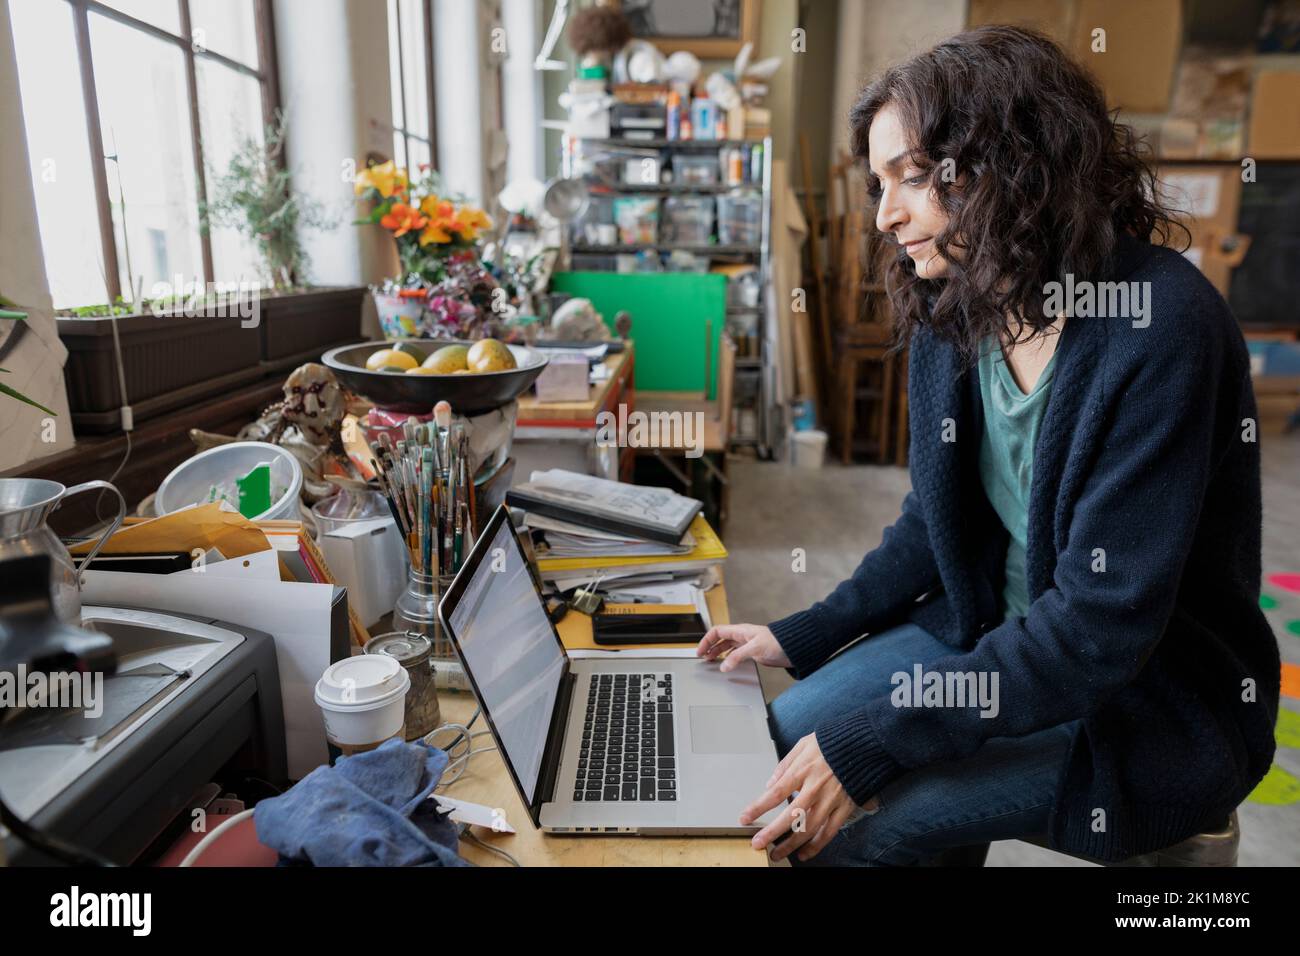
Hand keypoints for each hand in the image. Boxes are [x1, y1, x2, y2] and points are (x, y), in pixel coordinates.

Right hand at [695, 623, 790, 671]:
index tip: (700, 651)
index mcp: (740, 631)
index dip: (706, 640)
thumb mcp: (755, 648)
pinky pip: (735, 654)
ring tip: (711, 661)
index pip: (717, 632)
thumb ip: (737, 657)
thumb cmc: (778, 642)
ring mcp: (747, 645)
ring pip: (727, 647)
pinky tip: (726, 664)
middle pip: (720, 640)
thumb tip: (723, 666)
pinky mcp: (753, 653)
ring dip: (718, 653)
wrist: (793, 648)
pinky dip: (728, 659)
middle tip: (702, 658)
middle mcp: (742, 636)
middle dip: (710, 647)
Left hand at [742, 732, 879, 861]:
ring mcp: (831, 800)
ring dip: (791, 844)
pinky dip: (816, 845)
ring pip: (809, 828)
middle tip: (757, 843)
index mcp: (803, 770)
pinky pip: (829, 832)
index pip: (776, 793)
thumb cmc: (832, 742)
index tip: (745, 818)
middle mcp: (816, 788)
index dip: (758, 807)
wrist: (864, 743)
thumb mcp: (804, 744)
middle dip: (772, 832)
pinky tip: (804, 853)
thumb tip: (770, 783)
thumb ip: (785, 764)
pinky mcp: (845, 808)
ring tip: (777, 854)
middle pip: (790, 816)